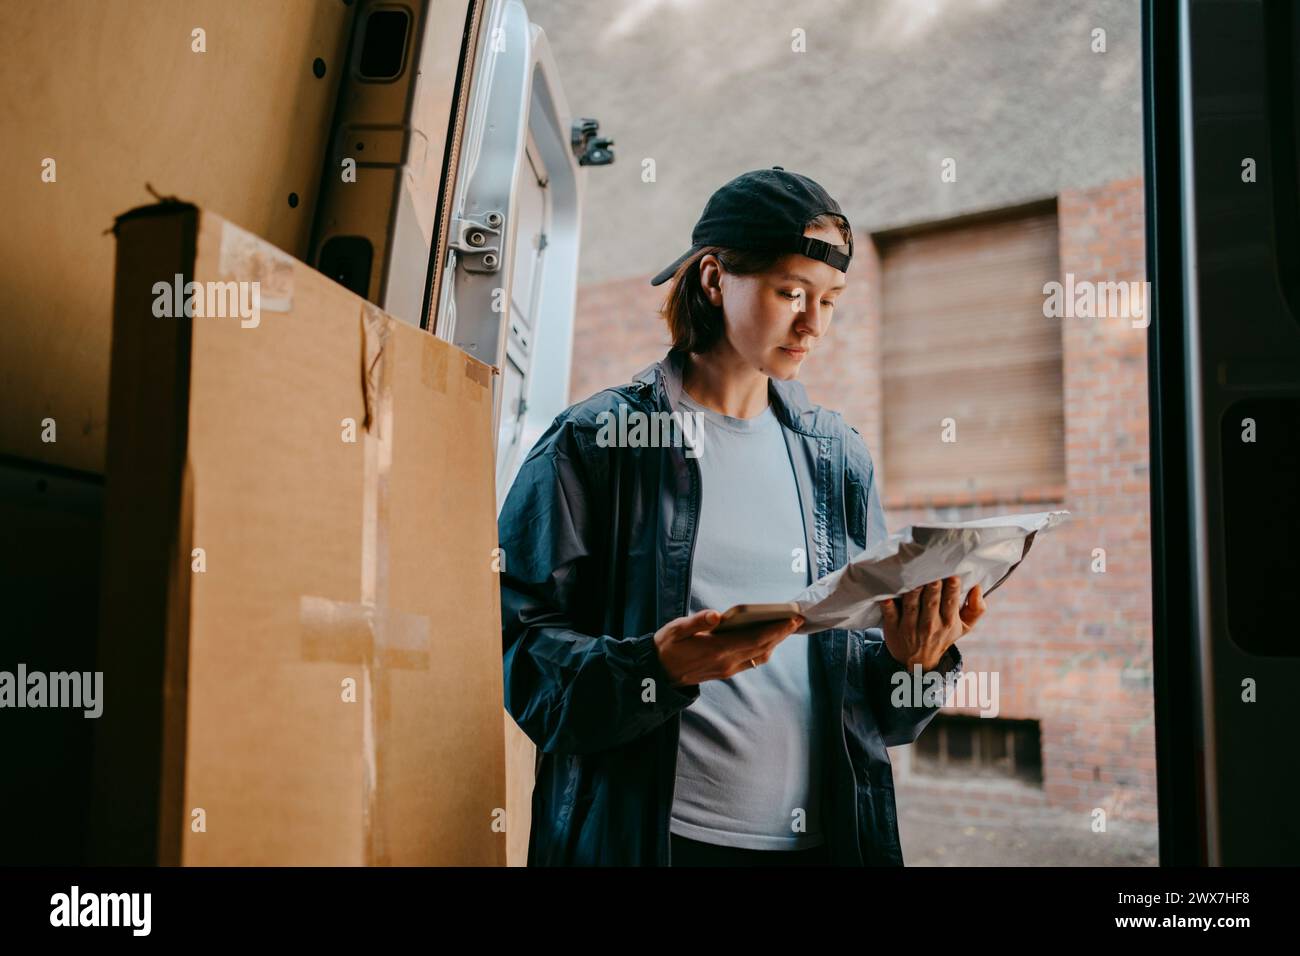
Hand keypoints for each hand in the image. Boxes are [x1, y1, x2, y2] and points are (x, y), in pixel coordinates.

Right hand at [653, 609, 804, 686]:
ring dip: (775, 643)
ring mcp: (728, 669)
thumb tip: (715, 615)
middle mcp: (727, 662)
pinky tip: (767, 639)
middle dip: (782, 634)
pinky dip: (764, 649)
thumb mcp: (676, 630)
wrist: (659, 673)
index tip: (791, 619)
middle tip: (797, 620)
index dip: (776, 630)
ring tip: (786, 628)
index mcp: (717, 649)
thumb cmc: (667, 647)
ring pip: (760, 656)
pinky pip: (752, 661)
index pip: (755, 639)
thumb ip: (697, 622)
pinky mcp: (726, 671)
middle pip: (763, 648)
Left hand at [879, 576, 985, 670]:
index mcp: (949, 622)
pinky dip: (888, 604)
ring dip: (913, 590)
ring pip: (911, 604)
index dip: (951, 587)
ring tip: (914, 574)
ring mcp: (910, 627)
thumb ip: (976, 608)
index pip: (951, 601)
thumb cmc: (943, 636)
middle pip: (931, 601)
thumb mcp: (964, 627)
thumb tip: (978, 587)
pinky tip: (887, 594)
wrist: (918, 662)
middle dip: (932, 585)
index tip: (952, 574)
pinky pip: (890, 613)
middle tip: (931, 569)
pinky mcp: (893, 628)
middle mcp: (930, 625)